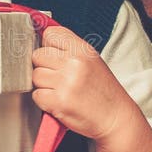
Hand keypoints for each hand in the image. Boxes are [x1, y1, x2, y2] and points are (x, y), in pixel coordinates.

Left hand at [31, 25, 135, 143]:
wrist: (115, 117)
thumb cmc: (103, 91)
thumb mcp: (92, 61)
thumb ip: (69, 49)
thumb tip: (43, 42)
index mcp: (83, 50)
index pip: (50, 34)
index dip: (48, 46)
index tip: (54, 56)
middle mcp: (74, 63)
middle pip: (38, 55)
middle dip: (44, 67)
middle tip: (58, 78)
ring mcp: (66, 82)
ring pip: (35, 76)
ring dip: (43, 85)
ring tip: (60, 90)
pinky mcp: (59, 101)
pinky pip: (36, 95)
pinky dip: (44, 100)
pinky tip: (58, 101)